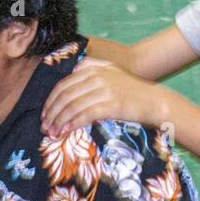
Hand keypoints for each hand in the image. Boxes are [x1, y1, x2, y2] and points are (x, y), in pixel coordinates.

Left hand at [41, 58, 164, 135]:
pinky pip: (85, 115)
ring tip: (52, 132)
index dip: (50, 101)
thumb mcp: (112, 71)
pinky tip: (66, 131)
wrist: (154, 101)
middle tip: (45, 126)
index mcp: (93, 69)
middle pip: (65, 96)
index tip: (45, 114)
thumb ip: (92, 67)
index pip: (63, 84)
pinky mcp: (111, 105)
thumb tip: (71, 72)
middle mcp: (97, 77)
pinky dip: (72, 124)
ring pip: (72, 107)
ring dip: (59, 121)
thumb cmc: (132, 90)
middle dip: (51, 113)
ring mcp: (104, 91)